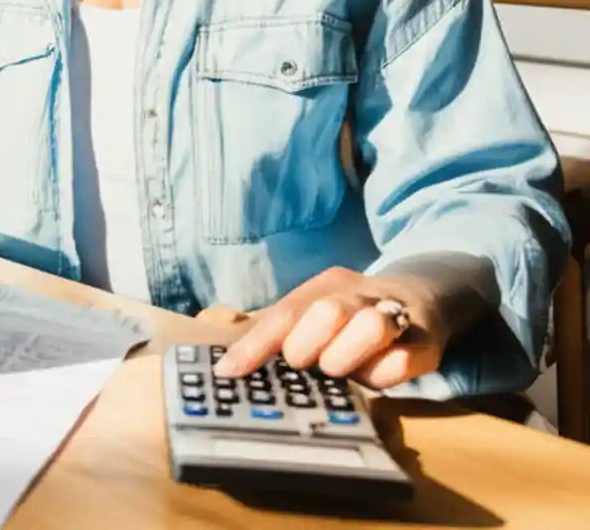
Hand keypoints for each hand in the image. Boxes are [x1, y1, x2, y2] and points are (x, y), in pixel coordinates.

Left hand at [212, 267, 449, 389]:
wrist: (428, 298)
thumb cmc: (356, 317)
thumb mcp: (317, 314)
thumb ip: (282, 333)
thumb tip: (231, 365)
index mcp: (327, 285)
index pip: (285, 312)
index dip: (255, 344)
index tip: (229, 372)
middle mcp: (360, 294)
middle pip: (326, 312)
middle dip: (306, 348)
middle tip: (308, 363)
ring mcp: (396, 316)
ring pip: (370, 326)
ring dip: (345, 358)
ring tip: (341, 368)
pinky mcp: (426, 345)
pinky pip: (401, 361)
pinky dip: (382, 373)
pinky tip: (375, 373)